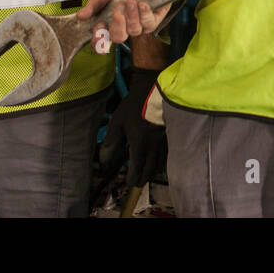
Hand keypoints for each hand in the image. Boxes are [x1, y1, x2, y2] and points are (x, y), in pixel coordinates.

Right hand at [77, 0, 180, 48]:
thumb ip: (96, 0)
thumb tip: (81, 15)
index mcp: (108, 18)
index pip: (100, 38)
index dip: (98, 41)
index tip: (97, 35)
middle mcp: (123, 24)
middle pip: (117, 38)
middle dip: (117, 25)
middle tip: (117, 9)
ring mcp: (139, 24)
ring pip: (134, 31)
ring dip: (132, 16)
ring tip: (131, 0)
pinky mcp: (153, 21)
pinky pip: (148, 25)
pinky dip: (144, 13)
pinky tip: (142, 3)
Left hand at [99, 68, 166, 187]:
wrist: (156, 89)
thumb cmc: (134, 105)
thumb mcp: (117, 122)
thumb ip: (110, 142)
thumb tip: (104, 160)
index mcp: (139, 144)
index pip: (136, 168)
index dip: (132, 177)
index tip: (129, 183)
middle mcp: (153, 146)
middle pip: (150, 169)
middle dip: (143, 178)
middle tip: (138, 183)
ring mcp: (163, 140)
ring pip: (160, 163)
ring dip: (152, 172)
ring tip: (147, 175)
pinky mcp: (169, 134)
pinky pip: (166, 154)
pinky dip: (161, 162)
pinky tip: (158, 162)